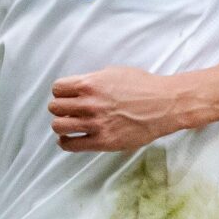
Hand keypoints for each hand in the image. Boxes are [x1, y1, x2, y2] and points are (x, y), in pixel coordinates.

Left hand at [47, 67, 194, 152]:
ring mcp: (95, 124)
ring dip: (61, 125)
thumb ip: (92, 81)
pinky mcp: (103, 141)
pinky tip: (70, 139)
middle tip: (68, 111)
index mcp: (90, 84)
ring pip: (58, 126)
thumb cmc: (143, 87)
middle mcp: (89, 104)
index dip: (61, 92)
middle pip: (55, 108)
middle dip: (60, 109)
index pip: (57, 89)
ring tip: (69, 125)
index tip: (66, 97)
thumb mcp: (114, 73)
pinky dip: (66, 142)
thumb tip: (78, 88)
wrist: (164, 105)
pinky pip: (71, 144)